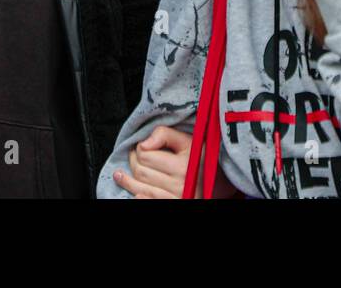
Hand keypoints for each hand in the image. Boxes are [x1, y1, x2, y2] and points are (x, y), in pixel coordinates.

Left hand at [113, 126, 237, 198]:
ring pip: (140, 189)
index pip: (145, 154)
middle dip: (132, 162)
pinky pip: (147, 202)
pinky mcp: (174, 205)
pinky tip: (133, 192)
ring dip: (127, 181)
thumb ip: (165, 134)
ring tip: (120, 175)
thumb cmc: (202, 159)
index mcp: (183, 165)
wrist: (220, 183)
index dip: (139, 148)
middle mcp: (180, 185)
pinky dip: (138, 197)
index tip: (140, 147)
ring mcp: (176, 198)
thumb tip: (143, 143)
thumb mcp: (189, 141)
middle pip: (141, 172)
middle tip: (133, 157)